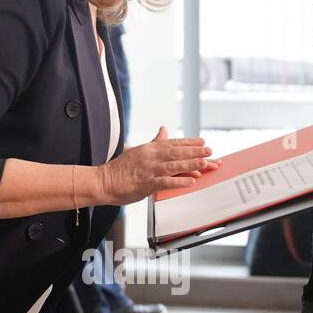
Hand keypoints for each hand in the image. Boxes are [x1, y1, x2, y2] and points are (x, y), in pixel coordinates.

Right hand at [95, 126, 220, 205]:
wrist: (103, 181)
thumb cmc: (119, 169)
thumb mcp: (137, 150)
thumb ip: (153, 141)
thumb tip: (163, 129)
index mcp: (149, 149)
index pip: (172, 143)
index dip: (189, 142)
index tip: (203, 141)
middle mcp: (150, 157)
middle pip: (176, 152)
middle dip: (195, 152)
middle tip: (209, 150)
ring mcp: (148, 170)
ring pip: (174, 165)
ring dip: (191, 164)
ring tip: (205, 163)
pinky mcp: (146, 183)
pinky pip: (165, 182)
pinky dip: (179, 181)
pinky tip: (191, 181)